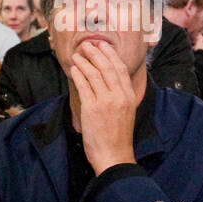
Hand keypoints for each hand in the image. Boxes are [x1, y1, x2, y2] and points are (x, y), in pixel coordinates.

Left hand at [68, 40, 137, 174]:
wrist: (114, 156)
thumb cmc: (118, 137)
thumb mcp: (126, 112)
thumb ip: (120, 96)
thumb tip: (110, 81)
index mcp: (129, 96)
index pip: (120, 69)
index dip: (110, 54)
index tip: (102, 45)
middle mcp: (119, 96)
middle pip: (107, 67)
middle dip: (96, 53)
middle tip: (87, 44)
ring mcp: (105, 102)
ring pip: (94, 74)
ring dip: (84, 61)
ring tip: (76, 55)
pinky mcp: (92, 109)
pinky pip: (83, 86)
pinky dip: (78, 75)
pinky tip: (73, 70)